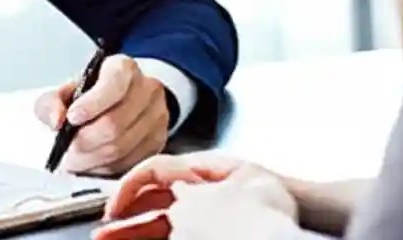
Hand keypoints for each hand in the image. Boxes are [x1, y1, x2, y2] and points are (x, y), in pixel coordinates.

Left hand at [33, 55, 169, 174]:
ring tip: (74, 158)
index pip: (113, 84)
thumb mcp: (65, 91)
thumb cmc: (90, 96)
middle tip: (66, 148)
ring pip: (122, 147)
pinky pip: (130, 163)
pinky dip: (105, 168)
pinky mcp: (158, 143)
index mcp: (123, 68)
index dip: (91, 105)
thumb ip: (51, 102)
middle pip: (116, 123)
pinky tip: (91, 162)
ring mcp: (158, 117)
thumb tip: (55, 120)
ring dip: (92, 158)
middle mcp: (147, 90)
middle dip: (85, 140)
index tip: (71, 118)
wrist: (116, 103)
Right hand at [93, 153, 297, 239]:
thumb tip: (170, 199)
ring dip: (133, 232)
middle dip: (125, 216)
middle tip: (101, 232)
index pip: (157, 170)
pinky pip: (175, 236)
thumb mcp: (228, 190)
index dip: (130, 185)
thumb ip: (191, 193)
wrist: (300, 226)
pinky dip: (154, 239)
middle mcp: (204, 192)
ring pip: (161, 224)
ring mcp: (209, 217)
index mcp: (206, 170)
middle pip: (154, 201)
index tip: (112, 205)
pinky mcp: (210, 234)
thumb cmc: (276, 204)